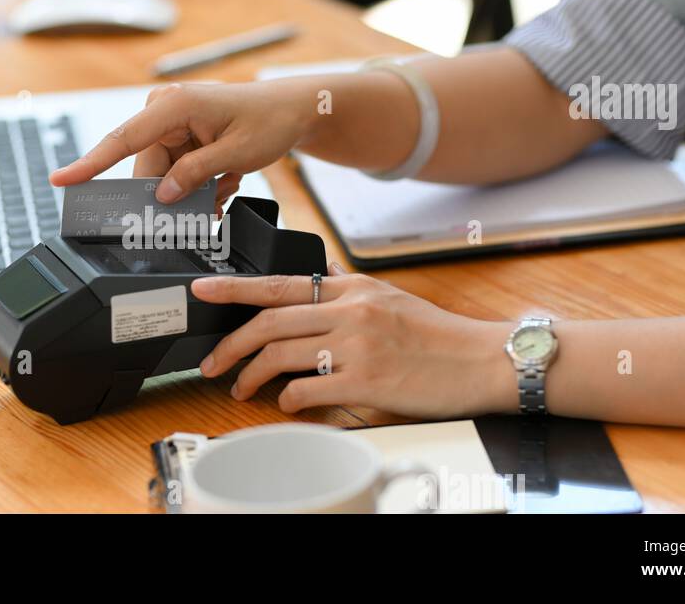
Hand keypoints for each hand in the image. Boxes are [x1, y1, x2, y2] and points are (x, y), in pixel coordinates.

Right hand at [48, 80, 318, 209]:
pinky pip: (176, 174)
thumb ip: (195, 175)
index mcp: (174, 106)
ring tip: (226, 181)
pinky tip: (225, 176)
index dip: (90, 164)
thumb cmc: (268, 121)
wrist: (291, 111)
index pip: (122, 140)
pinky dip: (200, 184)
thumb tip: (162, 196)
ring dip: (193, 191)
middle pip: (148, 171)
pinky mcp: (180, 137)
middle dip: (173, 195)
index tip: (62, 181)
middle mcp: (166, 111)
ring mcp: (172, 124)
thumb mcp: (236, 153)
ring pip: (164, 178)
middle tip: (207, 202)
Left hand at [192, 263, 515, 418]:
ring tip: (243, 390)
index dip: (233, 288)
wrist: (482, 361)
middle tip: (211, 364)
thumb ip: (346, 291)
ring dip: (251, 377)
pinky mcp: (366, 381)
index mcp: (352, 289)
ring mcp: (357, 346)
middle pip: (268, 323)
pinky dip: (288, 401)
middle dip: (229, 345)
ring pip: (279, 356)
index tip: (202, 291)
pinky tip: (288, 404)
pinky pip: (307, 391)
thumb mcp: (388, 297)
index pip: (280, 283)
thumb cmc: (437, 335)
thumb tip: (313, 279)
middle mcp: (351, 311)